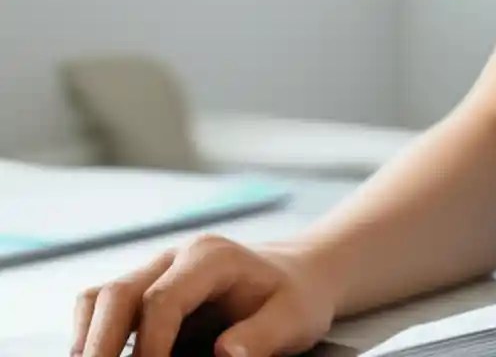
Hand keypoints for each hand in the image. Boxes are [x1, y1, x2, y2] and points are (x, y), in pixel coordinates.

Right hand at [73, 235, 338, 356]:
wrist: (297, 276)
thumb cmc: (295, 297)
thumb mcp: (295, 318)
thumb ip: (263, 335)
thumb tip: (225, 355)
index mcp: (211, 257)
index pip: (162, 299)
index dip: (150, 345)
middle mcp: (174, 258)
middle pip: (116, 294)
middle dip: (99, 343)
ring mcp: (155, 272)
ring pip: (99, 298)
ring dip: (88, 339)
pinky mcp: (145, 291)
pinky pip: (103, 309)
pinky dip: (94, 337)